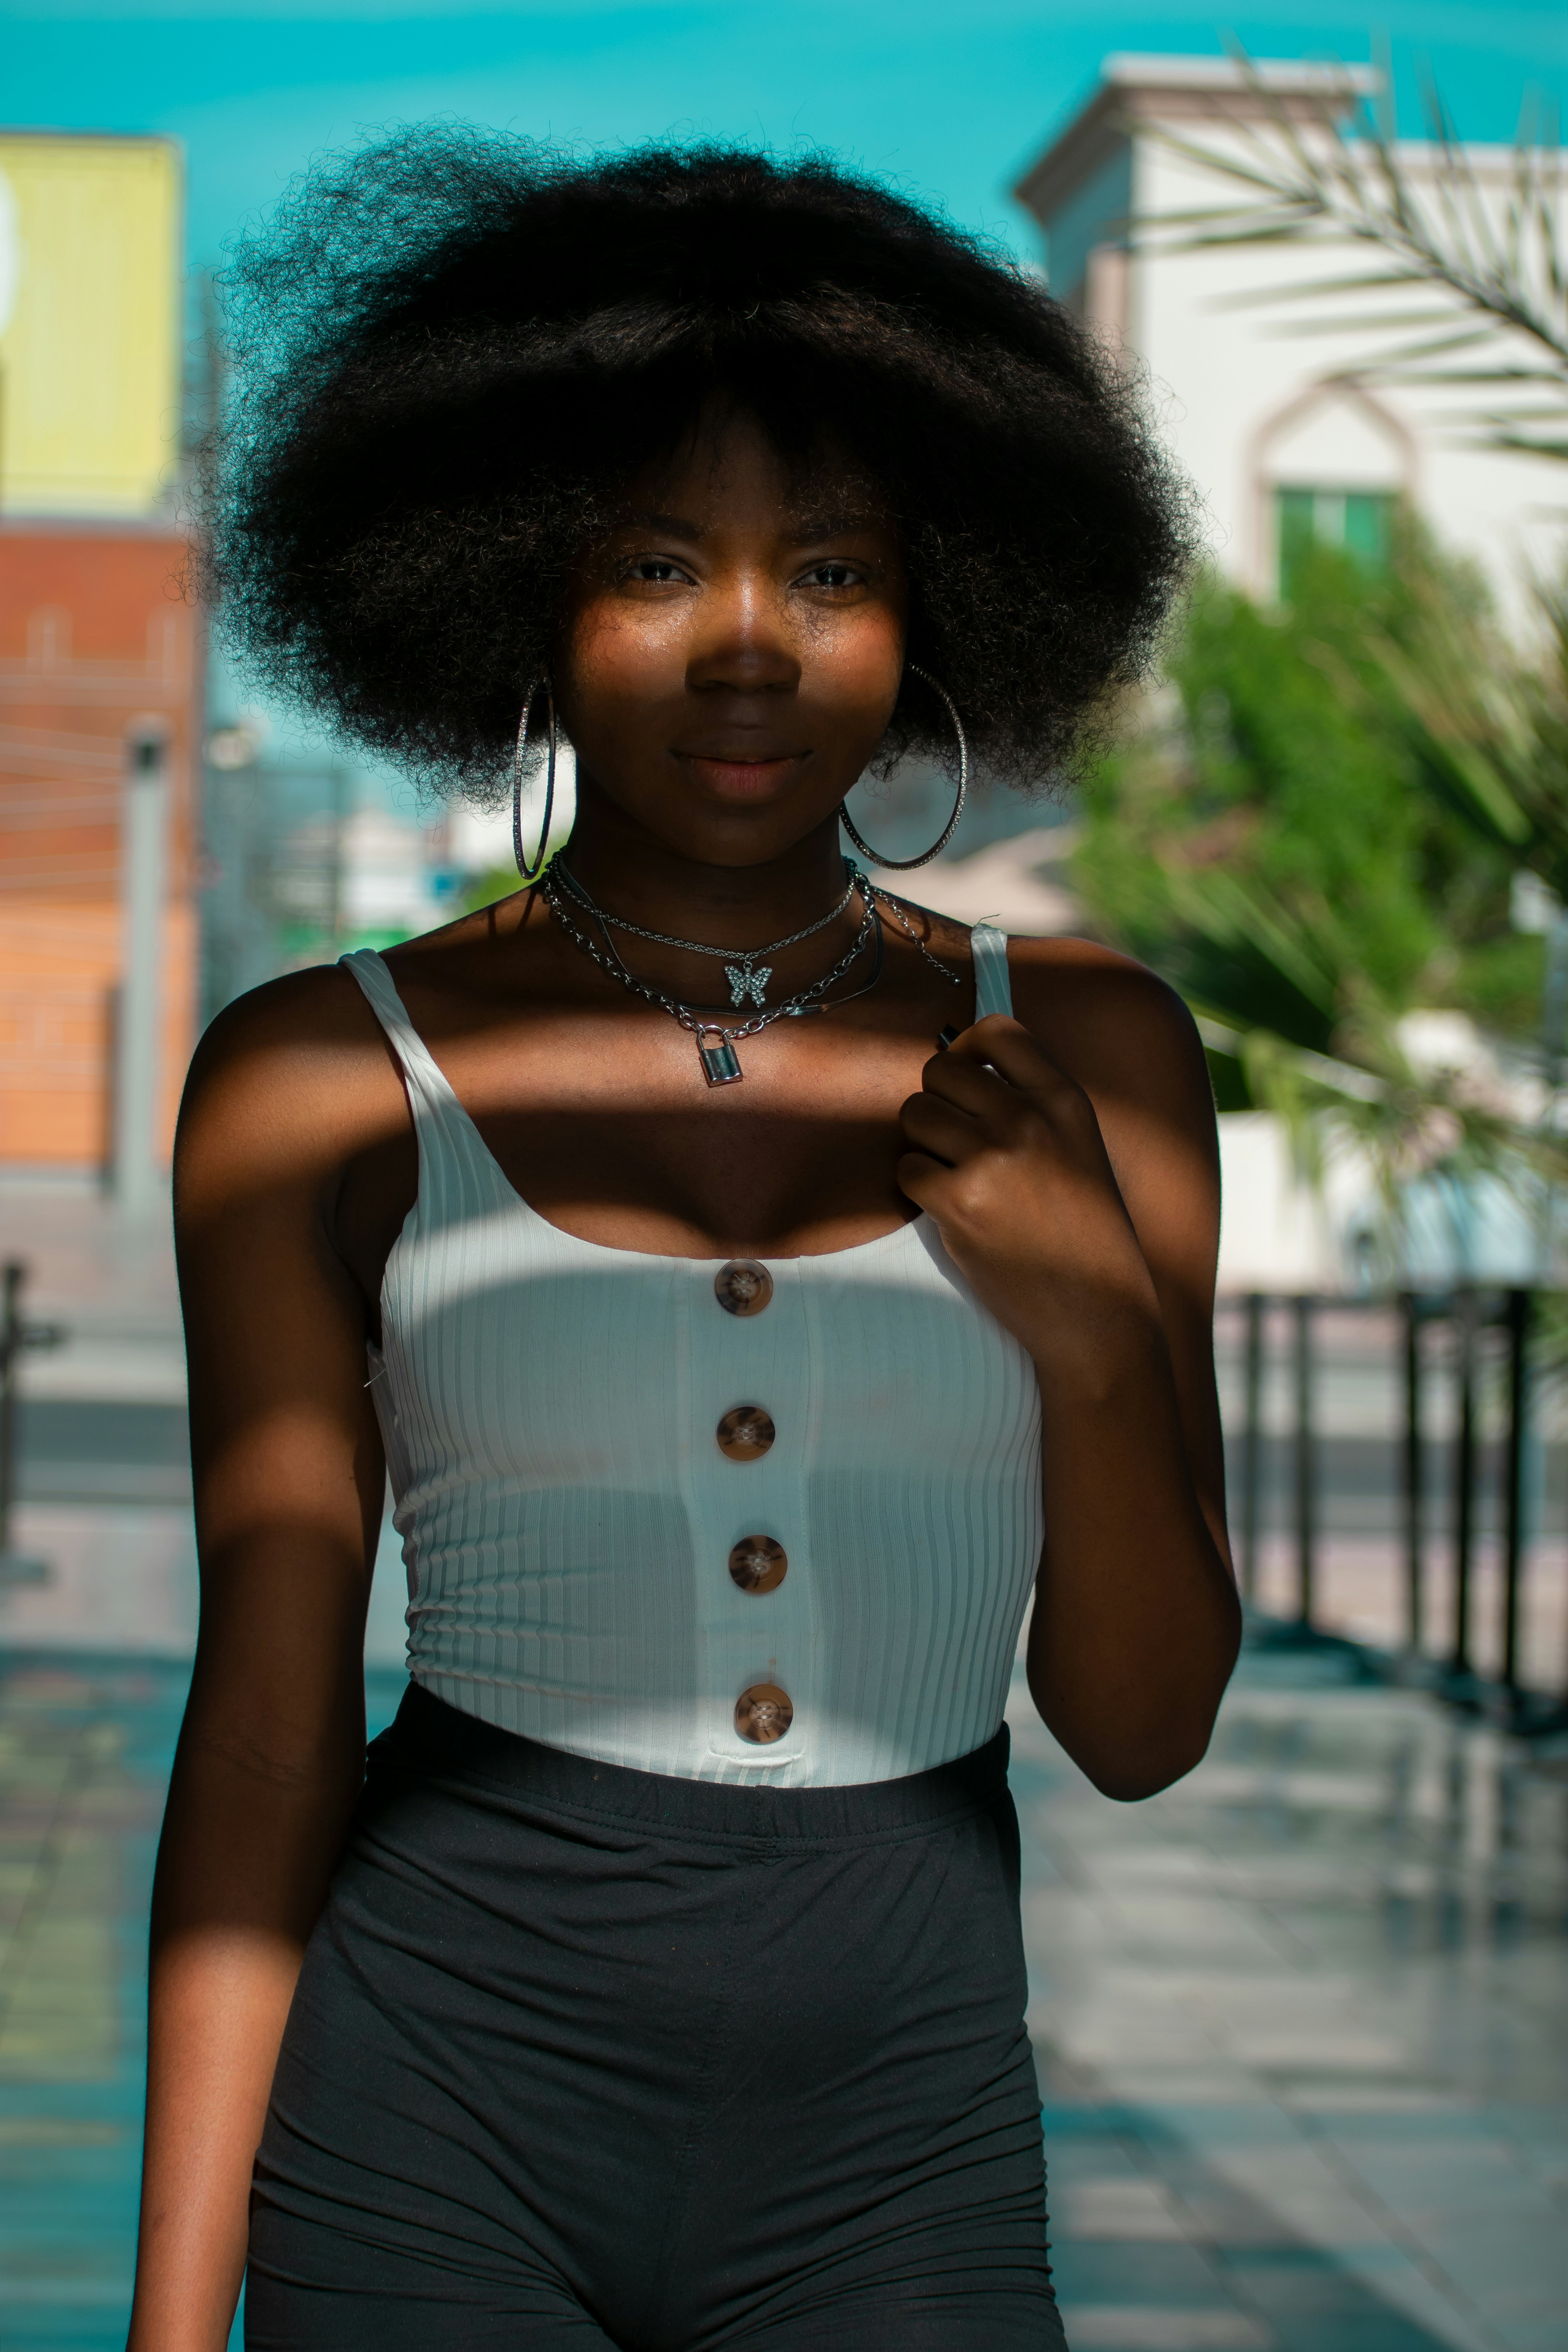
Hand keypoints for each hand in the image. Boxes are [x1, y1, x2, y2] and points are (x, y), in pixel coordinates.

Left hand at [896, 1015, 1162, 1388]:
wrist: (1099, 1312)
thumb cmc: (1085, 1232)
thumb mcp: (1079, 1148)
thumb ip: (1033, 1104)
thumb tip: (958, 1057)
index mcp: (1065, 1100)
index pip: (996, 1030)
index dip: (965, 1048)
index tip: (963, 1081)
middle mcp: (1029, 1119)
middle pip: (941, 1070)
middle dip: (936, 1102)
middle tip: (951, 1141)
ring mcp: (993, 1159)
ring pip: (916, 1115)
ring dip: (923, 1144)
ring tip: (953, 1176)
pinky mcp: (960, 1202)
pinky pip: (907, 1168)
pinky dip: (918, 1187)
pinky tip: (949, 1208)